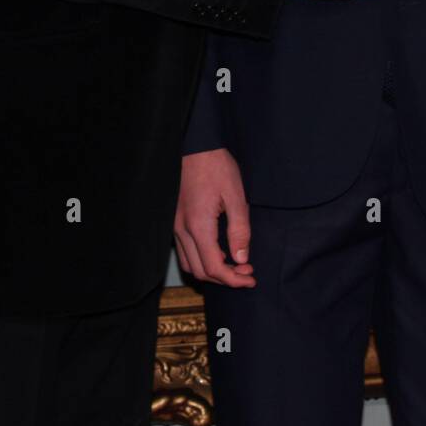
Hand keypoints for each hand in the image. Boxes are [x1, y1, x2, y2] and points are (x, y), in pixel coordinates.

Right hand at [174, 148, 255, 287]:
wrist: (196, 146)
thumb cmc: (217, 167)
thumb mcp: (236, 196)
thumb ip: (240, 230)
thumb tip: (242, 259)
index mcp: (198, 225)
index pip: (214, 268)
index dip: (234, 279)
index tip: (251, 277)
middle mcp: (182, 230)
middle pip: (200, 271)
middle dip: (225, 278)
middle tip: (247, 271)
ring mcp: (175, 225)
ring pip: (189, 263)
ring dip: (211, 270)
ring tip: (234, 263)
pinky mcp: (174, 220)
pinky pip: (184, 250)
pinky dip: (201, 259)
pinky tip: (218, 250)